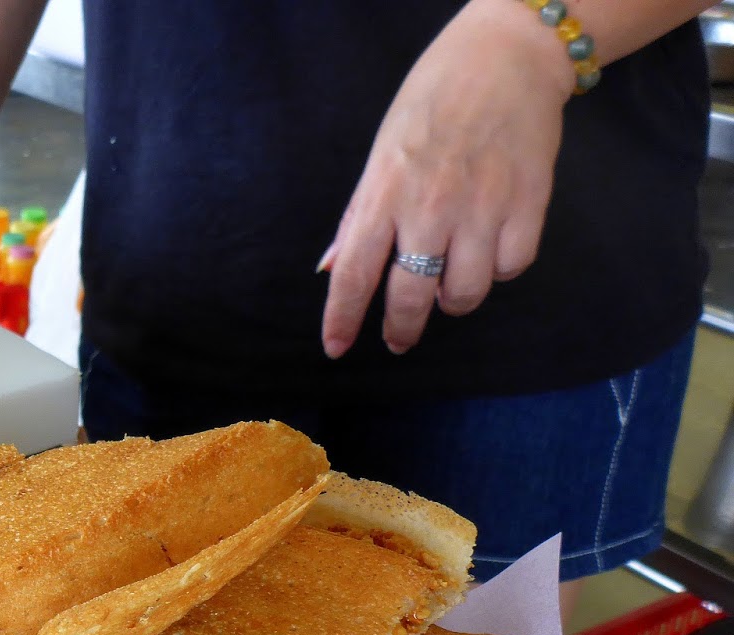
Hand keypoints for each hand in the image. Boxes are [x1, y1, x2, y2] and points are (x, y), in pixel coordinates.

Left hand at [321, 0, 572, 357]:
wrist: (506, 58)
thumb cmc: (432, 103)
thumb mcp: (381, 154)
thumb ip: (358, 216)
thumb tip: (332, 269)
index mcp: (385, 193)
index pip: (354, 272)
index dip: (342, 318)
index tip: (335, 348)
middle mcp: (431, 205)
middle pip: (410, 296)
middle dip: (402, 328)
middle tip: (399, 339)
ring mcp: (483, 205)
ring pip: (466, 293)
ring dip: (454, 299)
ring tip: (449, 282)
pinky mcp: (530, 202)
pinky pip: (512, 268)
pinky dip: (499, 270)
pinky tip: (490, 249)